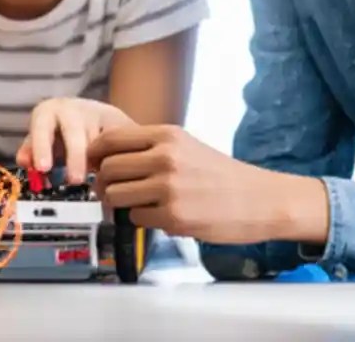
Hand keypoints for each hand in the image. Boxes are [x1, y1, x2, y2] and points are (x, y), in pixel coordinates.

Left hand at [15, 98, 134, 183]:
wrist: (92, 114)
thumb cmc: (60, 130)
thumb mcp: (42, 139)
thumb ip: (31, 151)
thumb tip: (24, 162)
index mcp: (48, 112)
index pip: (42, 128)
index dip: (42, 148)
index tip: (43, 167)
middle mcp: (73, 108)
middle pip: (74, 133)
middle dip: (74, 158)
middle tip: (74, 180)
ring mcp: (98, 112)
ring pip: (97, 142)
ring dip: (96, 163)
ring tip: (96, 176)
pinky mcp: (120, 120)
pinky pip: (118, 143)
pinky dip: (115, 158)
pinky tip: (114, 169)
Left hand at [87, 125, 329, 245]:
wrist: (259, 199)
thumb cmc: (221, 175)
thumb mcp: (186, 146)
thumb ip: (149, 149)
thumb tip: (107, 158)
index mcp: (166, 135)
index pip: (110, 139)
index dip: (95, 154)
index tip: (95, 165)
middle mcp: (165, 157)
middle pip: (107, 169)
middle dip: (104, 184)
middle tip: (112, 192)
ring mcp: (168, 187)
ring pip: (115, 196)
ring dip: (120, 204)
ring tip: (138, 205)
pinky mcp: (173, 216)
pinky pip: (136, 218)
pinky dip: (143, 220)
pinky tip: (163, 216)